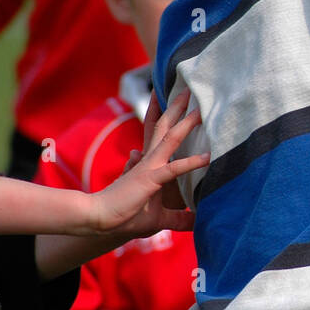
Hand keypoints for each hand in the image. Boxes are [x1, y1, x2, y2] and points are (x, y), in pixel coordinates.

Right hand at [88, 89, 207, 236]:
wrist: (102, 221)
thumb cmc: (128, 216)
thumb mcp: (162, 217)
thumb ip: (180, 217)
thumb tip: (196, 219)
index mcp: (149, 162)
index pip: (159, 133)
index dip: (167, 115)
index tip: (177, 98)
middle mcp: (149, 158)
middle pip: (164, 126)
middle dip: (177, 107)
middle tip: (189, 88)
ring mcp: (149, 167)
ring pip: (171, 138)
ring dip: (186, 122)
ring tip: (201, 108)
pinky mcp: (150, 180)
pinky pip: (174, 169)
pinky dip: (191, 163)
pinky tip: (208, 157)